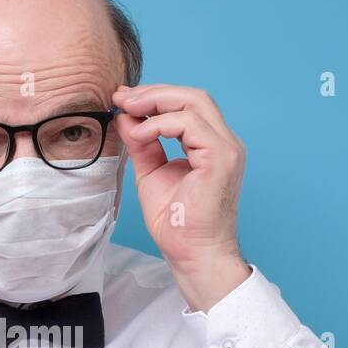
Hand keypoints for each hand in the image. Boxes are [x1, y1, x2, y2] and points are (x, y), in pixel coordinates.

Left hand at [112, 84, 250, 310]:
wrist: (193, 255)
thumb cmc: (177, 224)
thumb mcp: (151, 174)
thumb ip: (142, 144)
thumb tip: (126, 116)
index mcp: (211, 145)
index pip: (187, 105)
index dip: (155, 97)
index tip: (123, 99)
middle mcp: (224, 142)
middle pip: (193, 96)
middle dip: (154, 92)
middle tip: (122, 97)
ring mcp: (226, 149)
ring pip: (194, 102)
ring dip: (155, 102)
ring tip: (128, 110)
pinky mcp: (221, 159)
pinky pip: (190, 124)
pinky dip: (161, 124)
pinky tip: (141, 134)